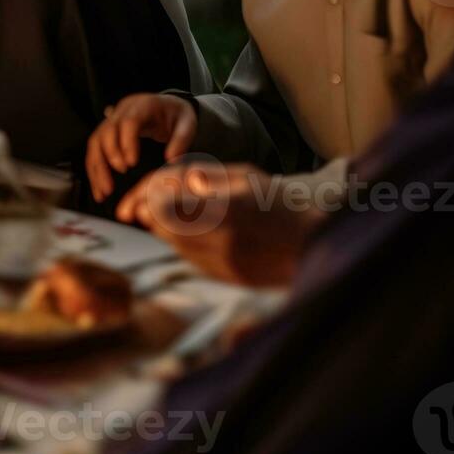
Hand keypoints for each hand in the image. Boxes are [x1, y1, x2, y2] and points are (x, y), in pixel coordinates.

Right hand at [84, 93, 197, 201]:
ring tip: (103, 192)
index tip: (131, 164)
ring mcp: (111, 120)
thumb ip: (181, 139)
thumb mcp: (187, 123)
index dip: (126, 142)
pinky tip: (99, 187)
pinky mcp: (106, 132)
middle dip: (108, 158)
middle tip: (117, 179)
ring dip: (96, 167)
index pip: (128, 122)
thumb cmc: (177, 116)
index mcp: (142, 106)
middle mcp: (122, 111)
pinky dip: (94, 168)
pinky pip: (95, 149)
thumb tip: (171, 159)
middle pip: (106, 131)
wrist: (166, 106)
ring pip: (96, 142)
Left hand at [115, 162, 323, 287]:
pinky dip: (185, 244)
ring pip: (172, 243)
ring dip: (166, 228)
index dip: (144, 201)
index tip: (139, 198)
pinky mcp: (224, 278)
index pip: (162, 206)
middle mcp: (220, 240)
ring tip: (181, 215)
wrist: (313, 241)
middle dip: (151, 214)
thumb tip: (160, 184)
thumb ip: (199, 176)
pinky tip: (201, 233)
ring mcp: (222, 263)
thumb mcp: (243, 175)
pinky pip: (190, 258)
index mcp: (224, 208)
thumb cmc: (278, 202)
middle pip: (162, 227)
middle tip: (146, 206)